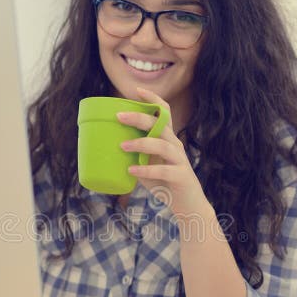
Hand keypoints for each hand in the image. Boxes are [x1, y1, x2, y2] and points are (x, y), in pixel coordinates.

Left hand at [118, 87, 207, 216]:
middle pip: (161, 124)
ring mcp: (180, 160)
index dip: (153, 100)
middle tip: (119, 117)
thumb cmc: (164, 182)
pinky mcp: (181, 176)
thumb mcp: (147, 165)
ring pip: (163, 145)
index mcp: (168, 139)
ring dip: (141, 143)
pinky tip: (132, 170)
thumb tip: (108, 150)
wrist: (187, 205)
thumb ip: (134, 156)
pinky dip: (146, 169)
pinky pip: (164, 170)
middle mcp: (175, 145)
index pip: (165, 113)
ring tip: (122, 146)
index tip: (137, 91)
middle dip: (139, 118)